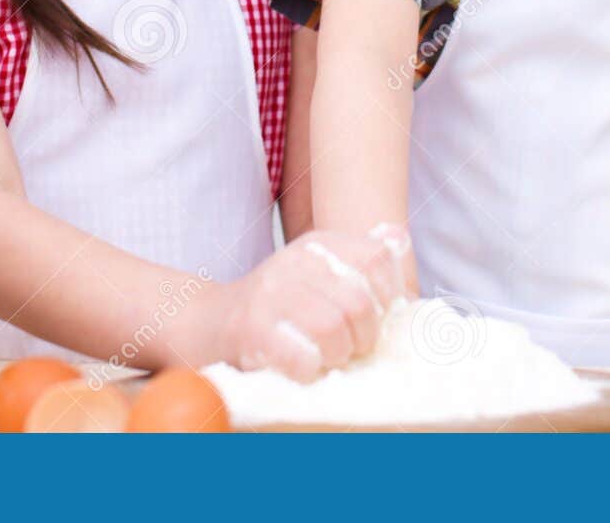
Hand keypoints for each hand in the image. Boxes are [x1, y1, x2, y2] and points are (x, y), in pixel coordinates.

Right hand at [204, 226, 415, 381]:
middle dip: (363, 337)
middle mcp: (294, 260)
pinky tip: (301, 367)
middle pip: (359, 302)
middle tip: (349, 347)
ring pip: (333, 329)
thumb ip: (359, 259)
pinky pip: (302, 358)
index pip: (376, 259)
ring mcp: (271, 293)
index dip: (387, 296)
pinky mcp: (252, 329)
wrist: (210, 322)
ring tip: (326, 358)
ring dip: (337, 356)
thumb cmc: (278, 305)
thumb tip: (399, 238)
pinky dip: (308, 371)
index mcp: (317, 244)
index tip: (374, 317)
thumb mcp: (319, 271)